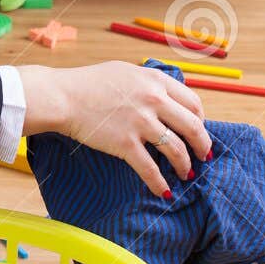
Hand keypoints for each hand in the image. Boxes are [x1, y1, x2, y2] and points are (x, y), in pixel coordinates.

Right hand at [19, 61, 211, 198]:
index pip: (193, 102)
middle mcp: (153, 99)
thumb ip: (148, 83)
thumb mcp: (125, 72)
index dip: (201, 120)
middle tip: (202, 157)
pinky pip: (150, 169)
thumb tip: (166, 98)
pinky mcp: (125, 143)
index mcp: (155, 80)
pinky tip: (163, 191)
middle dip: (202, 146)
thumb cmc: (88, 83)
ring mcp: (140, 122)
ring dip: (184, 166)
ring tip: (185, 174)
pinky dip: (159, 183)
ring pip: (176, 150)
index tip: (199, 130)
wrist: (61, 96)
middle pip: (193, 127)